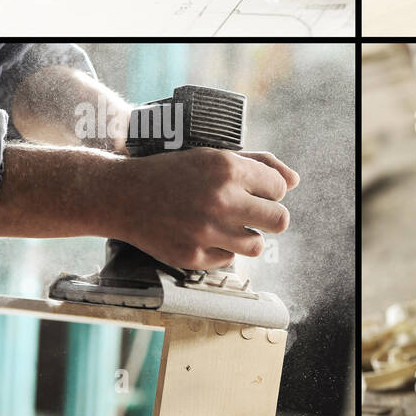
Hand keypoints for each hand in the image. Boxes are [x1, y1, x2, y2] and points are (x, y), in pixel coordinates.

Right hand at [110, 148, 298, 270]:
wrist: (121, 194)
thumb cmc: (172, 172)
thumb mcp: (213, 156)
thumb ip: (259, 164)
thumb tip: (295, 181)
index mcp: (228, 169)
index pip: (280, 189)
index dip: (267, 190)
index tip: (251, 190)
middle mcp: (221, 200)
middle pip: (280, 220)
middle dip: (267, 216)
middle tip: (246, 211)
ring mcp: (207, 231)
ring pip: (258, 245)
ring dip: (246, 236)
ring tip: (223, 224)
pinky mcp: (194, 256)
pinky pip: (229, 259)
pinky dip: (219, 249)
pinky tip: (201, 234)